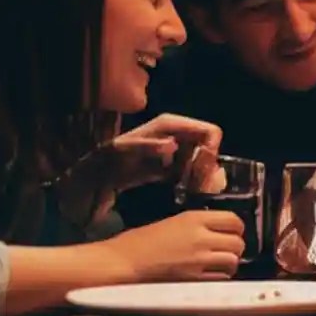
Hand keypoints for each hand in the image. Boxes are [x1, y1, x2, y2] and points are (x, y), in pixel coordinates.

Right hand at [102, 211, 244, 281]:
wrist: (121, 263)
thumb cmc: (138, 243)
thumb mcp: (171, 223)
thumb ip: (196, 226)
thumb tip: (217, 232)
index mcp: (193, 219)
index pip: (233, 220)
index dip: (237, 228)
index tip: (232, 233)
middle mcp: (200, 237)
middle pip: (237, 242)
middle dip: (235, 247)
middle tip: (226, 251)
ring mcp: (199, 260)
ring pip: (233, 261)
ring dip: (229, 263)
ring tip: (219, 265)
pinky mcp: (194, 280)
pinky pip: (221, 278)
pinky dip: (220, 277)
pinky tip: (209, 276)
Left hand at [107, 113, 223, 191]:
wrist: (105, 172)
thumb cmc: (114, 157)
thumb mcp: (127, 150)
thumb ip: (149, 146)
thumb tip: (172, 145)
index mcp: (172, 124)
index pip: (211, 132)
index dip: (211, 151)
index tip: (199, 170)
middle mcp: (180, 133)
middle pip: (210, 147)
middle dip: (207, 167)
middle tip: (198, 186)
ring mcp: (180, 147)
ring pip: (205, 161)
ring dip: (202, 176)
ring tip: (192, 190)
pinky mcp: (177, 162)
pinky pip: (195, 171)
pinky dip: (195, 181)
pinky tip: (187, 190)